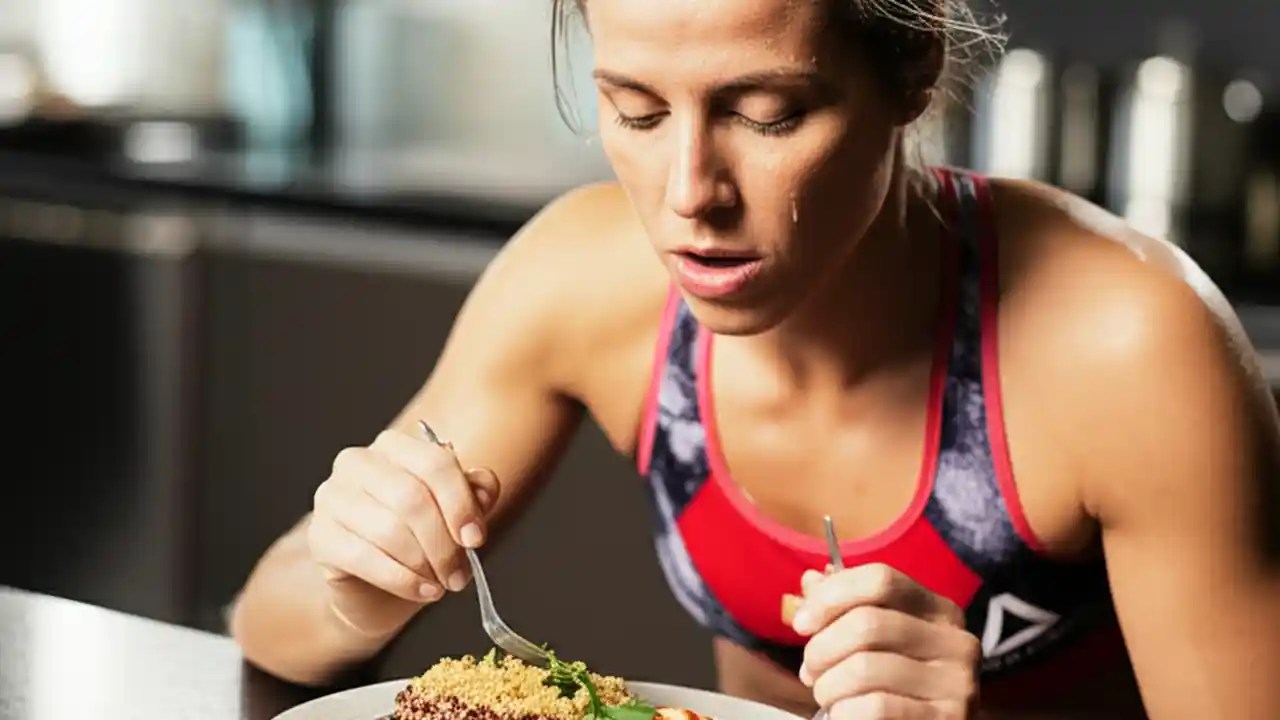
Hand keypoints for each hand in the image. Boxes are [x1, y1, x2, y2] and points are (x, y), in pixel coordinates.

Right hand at [307, 426, 499, 634]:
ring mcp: (331, 498)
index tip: (476, 539)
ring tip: (442, 583)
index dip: (461, 504)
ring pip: (389, 529)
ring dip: (424, 564)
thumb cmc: (418, 540)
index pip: (434, 463)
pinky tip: (422, 591)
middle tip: (460, 573)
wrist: (375, 588)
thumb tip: (484, 486)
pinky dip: (402, 580)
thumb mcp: (453, 512)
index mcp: (393, 446)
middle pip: (412, 497)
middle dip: (443, 543)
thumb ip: (473, 492)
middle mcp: (356, 463)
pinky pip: (365, 558)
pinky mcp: (319, 537)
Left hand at [791, 563, 980, 718]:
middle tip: (809, 671)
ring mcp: (956, 684)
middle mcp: (956, 641)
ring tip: (825, 694)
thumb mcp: (876, 643)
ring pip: (865, 668)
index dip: (831, 596)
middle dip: (822, 648)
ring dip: (829, 685)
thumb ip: (846, 609)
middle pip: (868, 623)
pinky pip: (876, 706)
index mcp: (939, 611)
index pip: (881, 579)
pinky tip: (842, 713)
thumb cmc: (897, 686)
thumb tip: (812, 579)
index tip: (802, 623)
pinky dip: (845, 710)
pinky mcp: (946, 719)